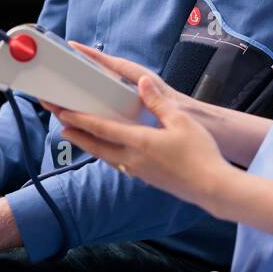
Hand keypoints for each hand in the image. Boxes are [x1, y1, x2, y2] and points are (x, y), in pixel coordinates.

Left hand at [49, 43, 234, 208]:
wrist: (213, 188)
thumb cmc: (200, 153)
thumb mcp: (181, 121)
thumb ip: (158, 102)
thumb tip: (142, 83)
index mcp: (139, 142)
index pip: (102, 128)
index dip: (80, 120)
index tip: (62, 113)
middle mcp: (133, 159)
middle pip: (96, 145)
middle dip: (76, 134)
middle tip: (60, 125)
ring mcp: (139, 171)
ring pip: (105, 156)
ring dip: (89, 145)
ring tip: (76, 137)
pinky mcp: (147, 178)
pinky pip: (118, 164)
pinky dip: (106, 155)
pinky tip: (108, 152)